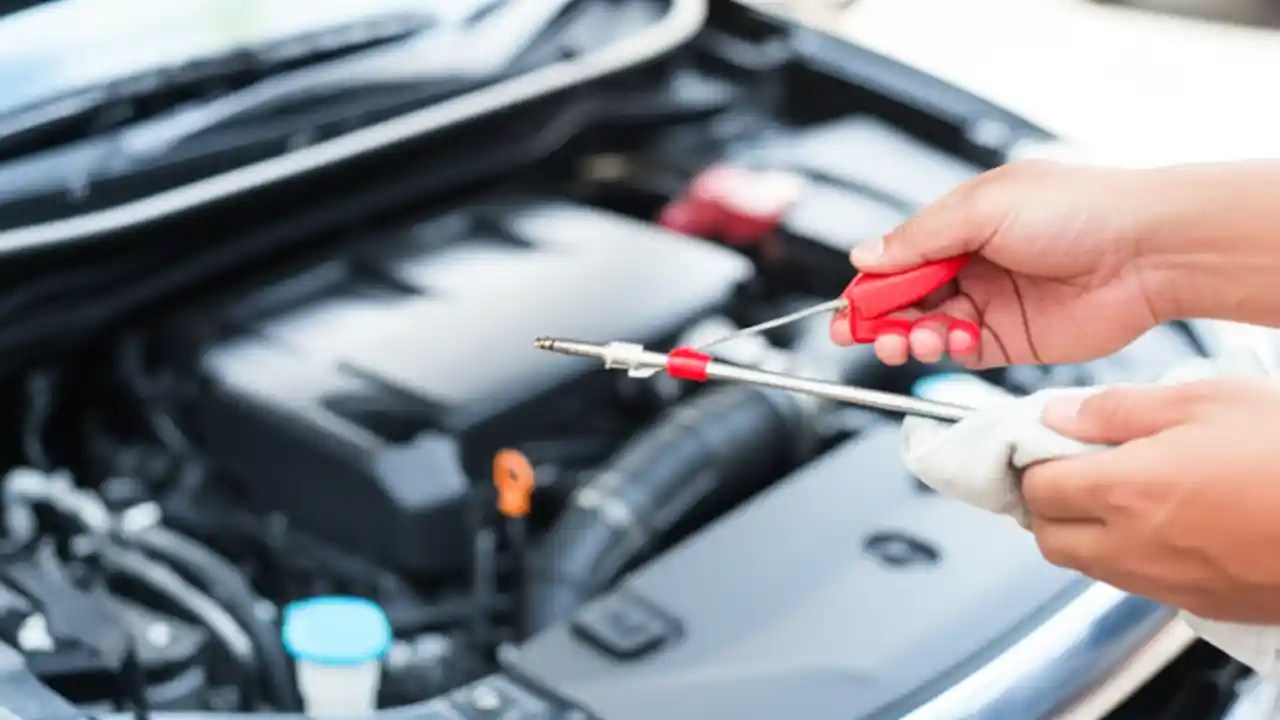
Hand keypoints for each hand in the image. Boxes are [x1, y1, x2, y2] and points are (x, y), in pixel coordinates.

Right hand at [832, 160, 1170, 367]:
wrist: (1147, 251)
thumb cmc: (1079, 209)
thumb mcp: (983, 208)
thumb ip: (918, 238)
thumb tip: (865, 256)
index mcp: (961, 224)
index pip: (896, 259)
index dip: (869, 285)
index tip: (848, 307)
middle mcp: (971, 264)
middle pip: (904, 299)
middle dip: (878, 318)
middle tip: (862, 333)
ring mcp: (989, 304)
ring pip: (926, 328)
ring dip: (910, 336)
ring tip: (915, 338)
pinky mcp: (1010, 341)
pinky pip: (960, 353)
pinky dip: (947, 352)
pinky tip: (952, 341)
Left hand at [1023, 377, 1279, 622]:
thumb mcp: (1206, 400)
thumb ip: (1120, 410)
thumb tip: (1060, 415)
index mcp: (1124, 490)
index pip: (1036, 488)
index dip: (1032, 463)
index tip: (1045, 444)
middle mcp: (1132, 546)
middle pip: (1048, 538)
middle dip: (1047, 506)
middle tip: (1073, 470)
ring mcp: (1166, 583)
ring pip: (1089, 566)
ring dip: (1086, 532)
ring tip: (1123, 492)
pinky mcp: (1200, 604)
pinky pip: (1136, 584)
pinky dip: (1128, 557)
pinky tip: (1165, 522)